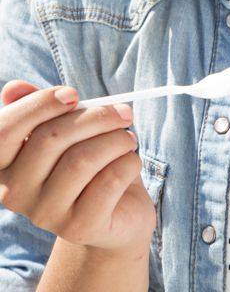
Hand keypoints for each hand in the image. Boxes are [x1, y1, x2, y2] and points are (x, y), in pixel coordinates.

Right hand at [0, 80, 155, 257]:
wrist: (116, 211)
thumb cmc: (86, 159)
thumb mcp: (64, 128)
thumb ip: (38, 107)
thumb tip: (13, 88)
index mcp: (5, 165)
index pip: (3, 130)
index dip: (38, 105)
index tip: (74, 95)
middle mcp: (15, 193)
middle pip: (50, 139)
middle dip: (96, 116)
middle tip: (123, 113)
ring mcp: (45, 215)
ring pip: (82, 160)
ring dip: (116, 139)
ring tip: (129, 138)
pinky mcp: (79, 228)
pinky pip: (108, 181)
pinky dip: (128, 162)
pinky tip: (131, 161)